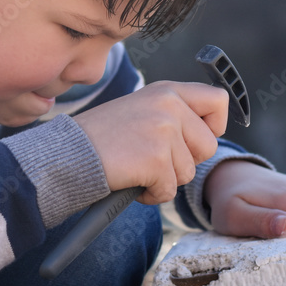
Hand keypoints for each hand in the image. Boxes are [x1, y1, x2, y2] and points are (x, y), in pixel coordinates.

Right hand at [74, 81, 227, 204]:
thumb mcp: (141, 110)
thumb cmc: (101, 137)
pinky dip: (151, 194)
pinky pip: (169, 190)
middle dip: (185, 161)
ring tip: (135, 167)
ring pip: (189, 172)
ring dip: (164, 180)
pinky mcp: (156, 158)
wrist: (67, 153)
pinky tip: (130, 180)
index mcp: (167, 91)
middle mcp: (169, 105)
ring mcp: (164, 130)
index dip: (214, 126)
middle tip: (152, 158)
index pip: (218, 100)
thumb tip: (208, 134)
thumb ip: (173, 114)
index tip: (193, 140)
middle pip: (208, 146)